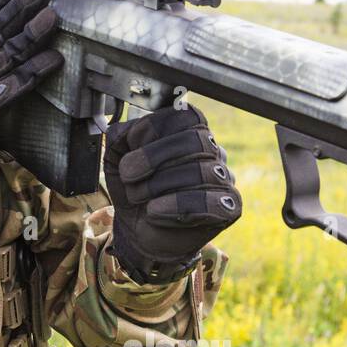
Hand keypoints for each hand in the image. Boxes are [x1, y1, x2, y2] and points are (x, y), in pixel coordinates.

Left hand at [104, 103, 240, 283]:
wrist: (138, 231)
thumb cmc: (135, 189)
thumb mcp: (117, 159)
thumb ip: (120, 137)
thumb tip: (125, 128)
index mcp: (188, 130)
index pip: (183, 115)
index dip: (152, 128)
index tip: (129, 146)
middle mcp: (212, 150)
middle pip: (195, 140)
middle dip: (152, 158)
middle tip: (129, 176)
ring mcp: (224, 178)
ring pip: (201, 171)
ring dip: (158, 185)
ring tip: (139, 197)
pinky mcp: (229, 208)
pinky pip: (211, 202)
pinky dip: (175, 206)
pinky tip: (155, 212)